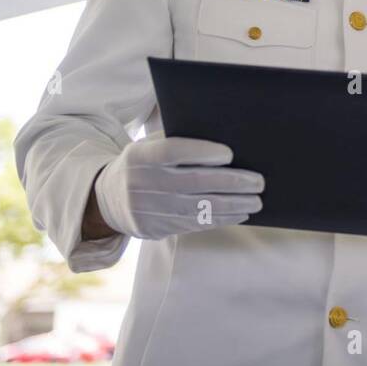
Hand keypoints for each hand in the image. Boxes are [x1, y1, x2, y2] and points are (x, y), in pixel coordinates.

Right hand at [92, 136, 263, 239]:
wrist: (108, 199)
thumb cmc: (143, 163)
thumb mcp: (148, 145)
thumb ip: (176, 139)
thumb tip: (223, 135)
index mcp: (139, 156)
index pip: (172, 151)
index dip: (202, 152)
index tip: (230, 154)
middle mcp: (140, 184)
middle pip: (192, 183)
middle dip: (230, 183)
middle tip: (258, 182)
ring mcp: (146, 210)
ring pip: (197, 208)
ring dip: (232, 206)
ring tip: (256, 201)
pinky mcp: (154, 230)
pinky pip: (193, 225)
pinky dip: (220, 219)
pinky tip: (239, 214)